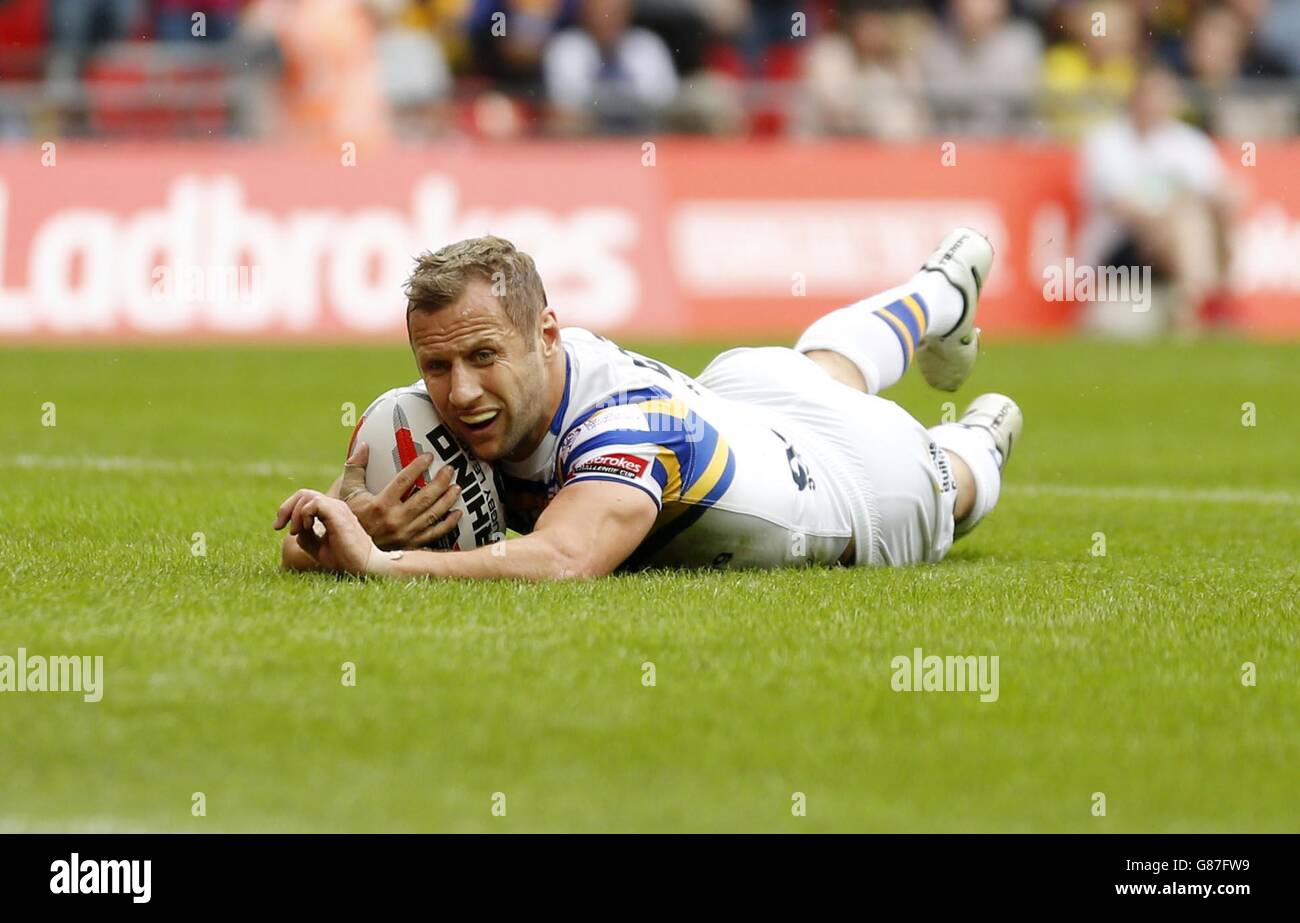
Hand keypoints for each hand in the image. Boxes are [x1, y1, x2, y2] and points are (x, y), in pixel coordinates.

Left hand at [273, 489, 376, 575]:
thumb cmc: (345, 559)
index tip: (277, 527)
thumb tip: (293, 527)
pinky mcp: (338, 514)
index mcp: (331, 512)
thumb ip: (305, 535)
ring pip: (307, 496)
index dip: (287, 509)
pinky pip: (315, 503)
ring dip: (294, 513)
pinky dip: (304, 514)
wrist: (364, 566)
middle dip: (285, 508)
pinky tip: (306, 528)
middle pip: (303, 494)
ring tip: (295, 531)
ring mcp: (337, 509)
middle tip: (279, 527)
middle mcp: (334, 507)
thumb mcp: (317, 546)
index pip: (305, 499)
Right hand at [337, 442, 463, 549]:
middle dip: (440, 482)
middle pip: (424, 498)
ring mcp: (404, 535)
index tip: (429, 456)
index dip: (418, 467)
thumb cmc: (348, 516)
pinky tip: (457, 513)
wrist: (347, 549)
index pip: (404, 481)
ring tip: (456, 487)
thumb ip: (355, 467)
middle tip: (450, 469)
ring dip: (447, 500)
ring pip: (432, 515)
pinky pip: (434, 534)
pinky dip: (448, 524)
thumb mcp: (347, 491)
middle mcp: (394, 521)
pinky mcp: (410, 545)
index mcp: (380, 505)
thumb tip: (364, 445)